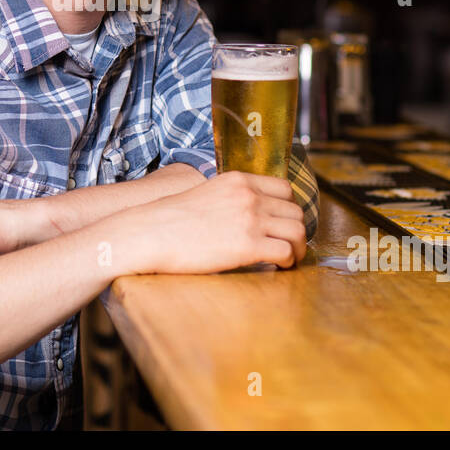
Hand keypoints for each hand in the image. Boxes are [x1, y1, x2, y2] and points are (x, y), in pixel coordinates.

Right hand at [111, 170, 306, 274]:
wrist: (150, 233)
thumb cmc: (170, 219)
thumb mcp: (205, 193)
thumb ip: (230, 198)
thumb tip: (245, 214)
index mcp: (238, 181)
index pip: (284, 189)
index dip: (289, 208)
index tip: (284, 222)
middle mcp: (249, 196)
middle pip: (295, 211)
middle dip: (296, 230)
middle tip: (290, 245)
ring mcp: (250, 220)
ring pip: (298, 231)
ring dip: (299, 247)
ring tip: (290, 259)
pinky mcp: (249, 245)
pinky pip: (286, 252)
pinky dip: (289, 262)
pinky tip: (279, 267)